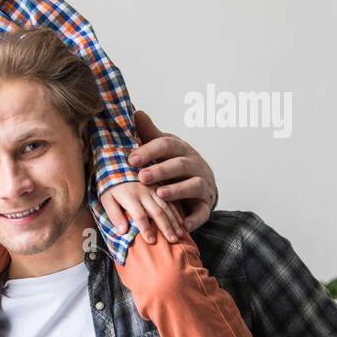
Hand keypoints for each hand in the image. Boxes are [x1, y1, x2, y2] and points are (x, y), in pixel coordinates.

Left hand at [98, 179, 186, 244]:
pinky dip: (177, 213)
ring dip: (174, 221)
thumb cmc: (110, 186)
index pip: (139, 215)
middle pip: (157, 211)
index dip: (145, 228)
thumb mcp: (106, 198)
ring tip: (179, 235)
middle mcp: (144, 192)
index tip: (151, 241)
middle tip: (173, 241)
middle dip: (166, 227)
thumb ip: (114, 214)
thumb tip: (122, 231)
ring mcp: (153, 189)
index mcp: (130, 196)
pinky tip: (182, 223)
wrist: (118, 163)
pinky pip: (171, 201)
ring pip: (167, 206)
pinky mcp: (159, 187)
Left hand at [126, 110, 218, 232]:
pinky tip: (183, 225)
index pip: (167, 145)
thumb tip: (134, 111)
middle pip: (180, 164)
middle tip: (142, 176)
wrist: (200, 186)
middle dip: (161, 170)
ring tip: (160, 194)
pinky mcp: (205, 205)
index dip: (149, 151)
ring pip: (193, 186)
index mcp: (181, 150)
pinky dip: (194, 219)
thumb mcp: (163, 148)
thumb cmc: (174, 164)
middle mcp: (194, 165)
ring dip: (177, 190)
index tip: (131, 159)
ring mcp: (202, 185)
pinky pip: (202, 212)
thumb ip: (149, 133)